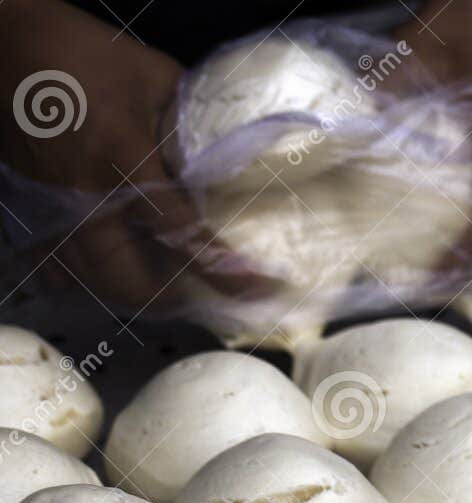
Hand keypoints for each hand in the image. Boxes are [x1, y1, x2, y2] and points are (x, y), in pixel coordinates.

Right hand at [0, 0, 263, 310]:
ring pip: (91, 281)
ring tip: (171, 285)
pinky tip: (110, 271)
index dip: (222, 269)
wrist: (5, 44)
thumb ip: (191, 122)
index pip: (182, 234)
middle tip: (207, 293)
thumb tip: (228, 157)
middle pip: (130, 282)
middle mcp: (86, 198)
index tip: (257, 288)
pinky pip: (55, 264)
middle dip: (174, 299)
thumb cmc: (82, 54)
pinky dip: (84, 278)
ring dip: (133, 292)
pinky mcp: (32, 209)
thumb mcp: (154, 78)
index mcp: (124, 163)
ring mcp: (53, 209)